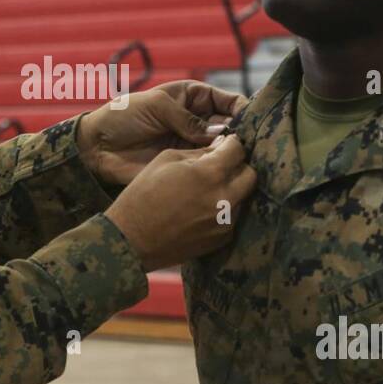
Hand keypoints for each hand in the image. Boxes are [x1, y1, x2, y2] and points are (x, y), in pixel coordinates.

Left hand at [77, 80, 246, 185]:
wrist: (97, 146)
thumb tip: (221, 133)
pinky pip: (208, 167)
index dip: (243, 108)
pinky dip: (218, 170)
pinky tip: (224, 172)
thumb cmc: (123, 117)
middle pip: (232, 125)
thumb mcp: (156, 107)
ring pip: (224, 148)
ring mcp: (194, 144)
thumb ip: (187, 118)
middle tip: (247, 144)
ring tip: (237, 158)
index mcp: (193, 97)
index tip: (250, 120)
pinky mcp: (186, 166)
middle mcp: (199, 120)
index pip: (228, 100)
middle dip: (242, 133)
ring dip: (233, 153)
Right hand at [105, 134, 255, 271]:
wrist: (132, 239)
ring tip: (207, 191)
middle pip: (250, 174)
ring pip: (243, 197)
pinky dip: (223, 210)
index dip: (232, 144)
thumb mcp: (166, 159)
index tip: (225, 145)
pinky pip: (232, 217)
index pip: (239, 150)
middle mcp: (225, 198)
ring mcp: (226, 221)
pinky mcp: (223, 239)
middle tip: (220, 167)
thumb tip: (220, 148)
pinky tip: (202, 211)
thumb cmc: (143, 193)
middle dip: (237, 167)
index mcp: (210, 173)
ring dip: (231, 189)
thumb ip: (198, 152)